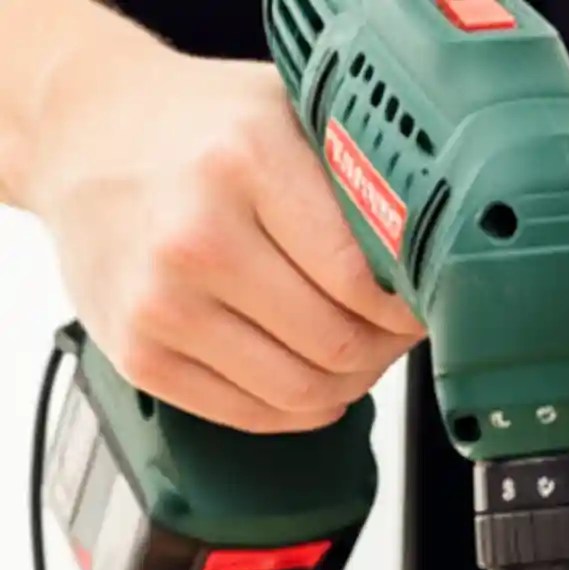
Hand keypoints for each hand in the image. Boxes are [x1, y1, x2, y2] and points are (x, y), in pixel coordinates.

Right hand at [27, 45, 424, 433]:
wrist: (85, 136)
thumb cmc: (200, 128)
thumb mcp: (289, 113)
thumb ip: (359, 174)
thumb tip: (440, 247)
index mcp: (249, 164)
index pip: (363, 278)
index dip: (410, 304)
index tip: (424, 298)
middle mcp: (198, 236)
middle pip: (339, 342)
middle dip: (387, 346)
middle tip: (397, 329)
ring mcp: (161, 302)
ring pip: (302, 390)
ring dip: (350, 383)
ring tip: (358, 350)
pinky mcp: (139, 354)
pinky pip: (251, 415)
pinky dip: (300, 407)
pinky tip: (310, 371)